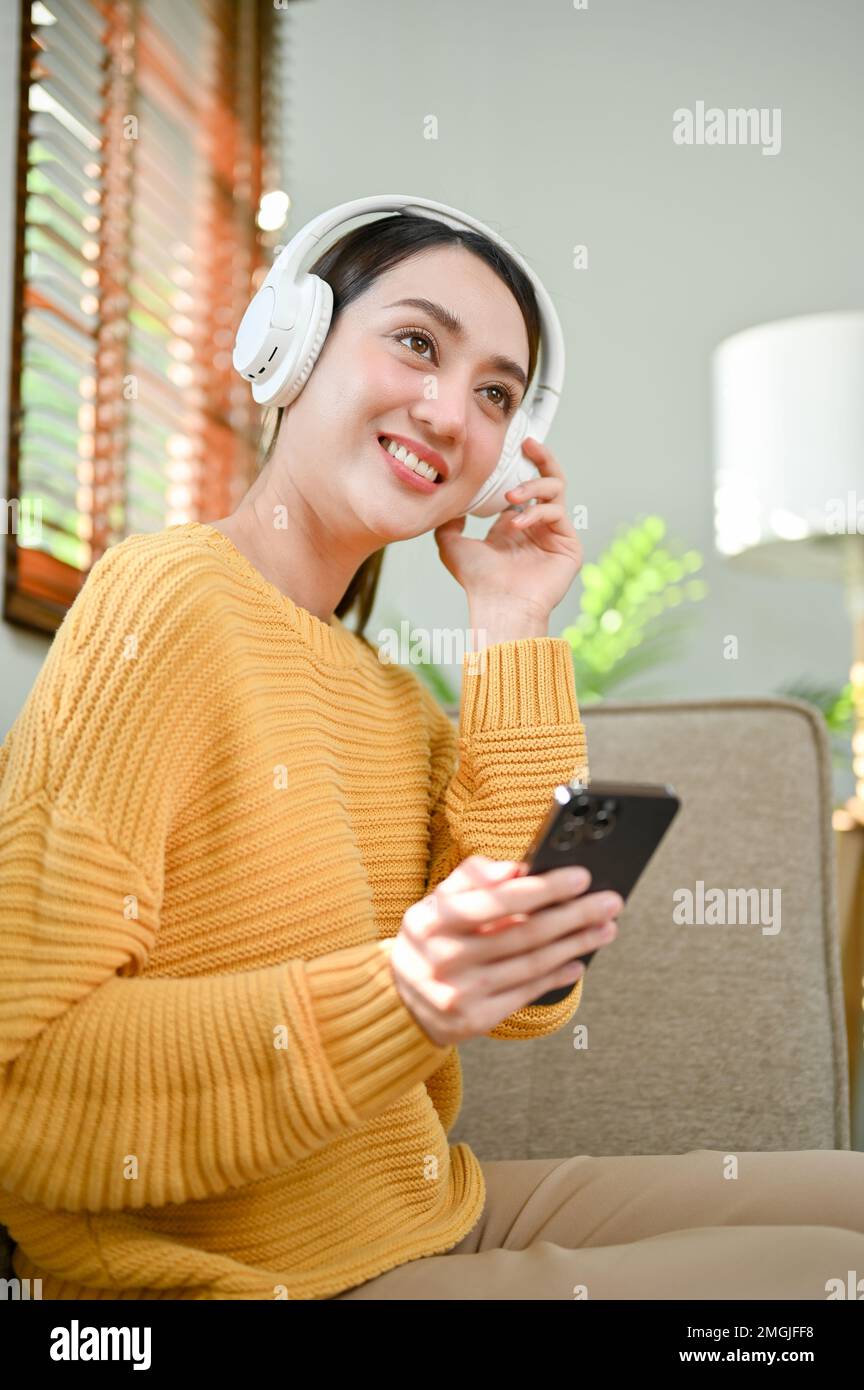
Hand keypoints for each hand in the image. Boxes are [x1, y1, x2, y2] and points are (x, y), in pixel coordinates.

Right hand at [388, 854, 620, 1047]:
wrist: (400, 999)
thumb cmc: (430, 938)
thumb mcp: (436, 901)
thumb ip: (473, 877)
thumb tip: (517, 869)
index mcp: (432, 921)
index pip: (497, 900)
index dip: (543, 888)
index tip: (581, 877)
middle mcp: (443, 958)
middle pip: (524, 934)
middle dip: (574, 916)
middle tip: (609, 903)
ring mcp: (458, 993)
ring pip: (531, 964)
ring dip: (575, 945)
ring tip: (604, 929)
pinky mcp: (473, 1020)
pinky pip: (526, 993)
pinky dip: (557, 976)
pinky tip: (579, 962)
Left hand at [432, 437, 583, 619]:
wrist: (497, 605)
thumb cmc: (477, 582)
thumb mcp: (452, 545)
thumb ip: (450, 522)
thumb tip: (450, 503)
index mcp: (515, 525)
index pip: (525, 485)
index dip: (521, 465)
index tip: (513, 445)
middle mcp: (537, 526)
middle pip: (549, 480)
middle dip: (541, 458)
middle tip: (527, 445)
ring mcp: (555, 535)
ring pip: (556, 491)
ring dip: (534, 486)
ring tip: (510, 497)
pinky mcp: (569, 546)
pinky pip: (558, 515)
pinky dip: (537, 513)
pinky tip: (517, 523)